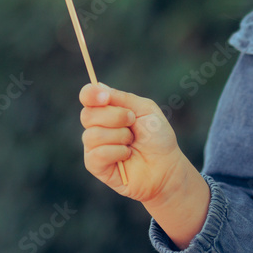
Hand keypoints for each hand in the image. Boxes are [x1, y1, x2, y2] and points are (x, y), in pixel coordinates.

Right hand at [80, 82, 187, 203]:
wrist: (166, 165)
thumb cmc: (157, 136)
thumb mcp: (145, 109)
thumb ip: (122, 98)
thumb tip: (98, 86)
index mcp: (107, 109)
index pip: (87, 96)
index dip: (91, 94)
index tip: (105, 98)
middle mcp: (97, 125)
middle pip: (87, 115)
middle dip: (115, 117)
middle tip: (132, 122)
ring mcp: (94, 146)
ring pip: (93, 135)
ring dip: (120, 136)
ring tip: (132, 142)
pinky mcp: (95, 165)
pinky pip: (98, 154)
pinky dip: (118, 152)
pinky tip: (127, 155)